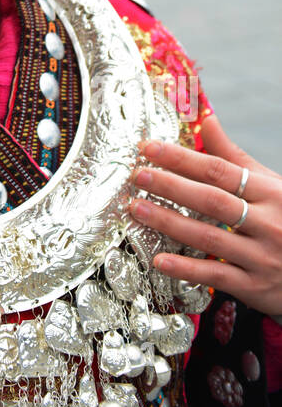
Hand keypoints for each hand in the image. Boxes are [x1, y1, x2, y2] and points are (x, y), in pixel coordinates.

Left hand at [128, 112, 281, 315]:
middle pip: (211, 200)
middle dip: (171, 186)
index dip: (182, 158)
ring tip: (137, 210)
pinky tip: (159, 260)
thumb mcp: (271, 185)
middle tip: (138, 175)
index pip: (219, 170)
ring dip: (169, 223)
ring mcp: (262, 256)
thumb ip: (234, 156)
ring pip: (209, 236)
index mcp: (270, 193)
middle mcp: (268, 223)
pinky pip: (216, 274)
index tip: (149, 148)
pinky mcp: (255, 286)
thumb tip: (206, 120)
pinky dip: (186, 268)